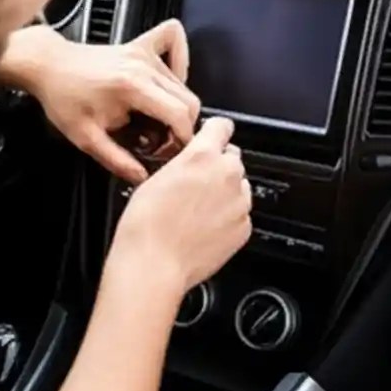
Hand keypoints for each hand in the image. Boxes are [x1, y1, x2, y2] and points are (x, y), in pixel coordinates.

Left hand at [3, 21, 199, 183]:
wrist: (48, 66)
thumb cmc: (62, 97)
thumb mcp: (85, 137)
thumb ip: (116, 160)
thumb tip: (141, 177)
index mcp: (132, 87)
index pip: (179, 114)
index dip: (182, 138)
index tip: (171, 150)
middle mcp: (143, 66)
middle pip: (188, 99)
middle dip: (181, 125)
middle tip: (161, 140)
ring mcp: (143, 52)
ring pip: (182, 82)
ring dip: (178, 104)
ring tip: (155, 119)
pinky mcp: (139, 44)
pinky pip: (172, 40)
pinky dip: (178, 58)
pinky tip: (169, 78)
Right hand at [107, 117, 251, 295]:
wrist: (154, 263)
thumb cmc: (146, 224)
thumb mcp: (154, 178)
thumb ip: (182, 164)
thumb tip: (189, 163)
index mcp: (202, 156)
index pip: (222, 126)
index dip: (213, 132)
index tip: (210, 137)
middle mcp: (227, 174)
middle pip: (232, 157)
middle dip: (217, 166)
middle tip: (194, 183)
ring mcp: (240, 203)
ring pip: (238, 186)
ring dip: (223, 192)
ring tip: (196, 210)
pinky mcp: (245, 228)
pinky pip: (240, 214)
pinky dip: (227, 217)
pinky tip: (203, 227)